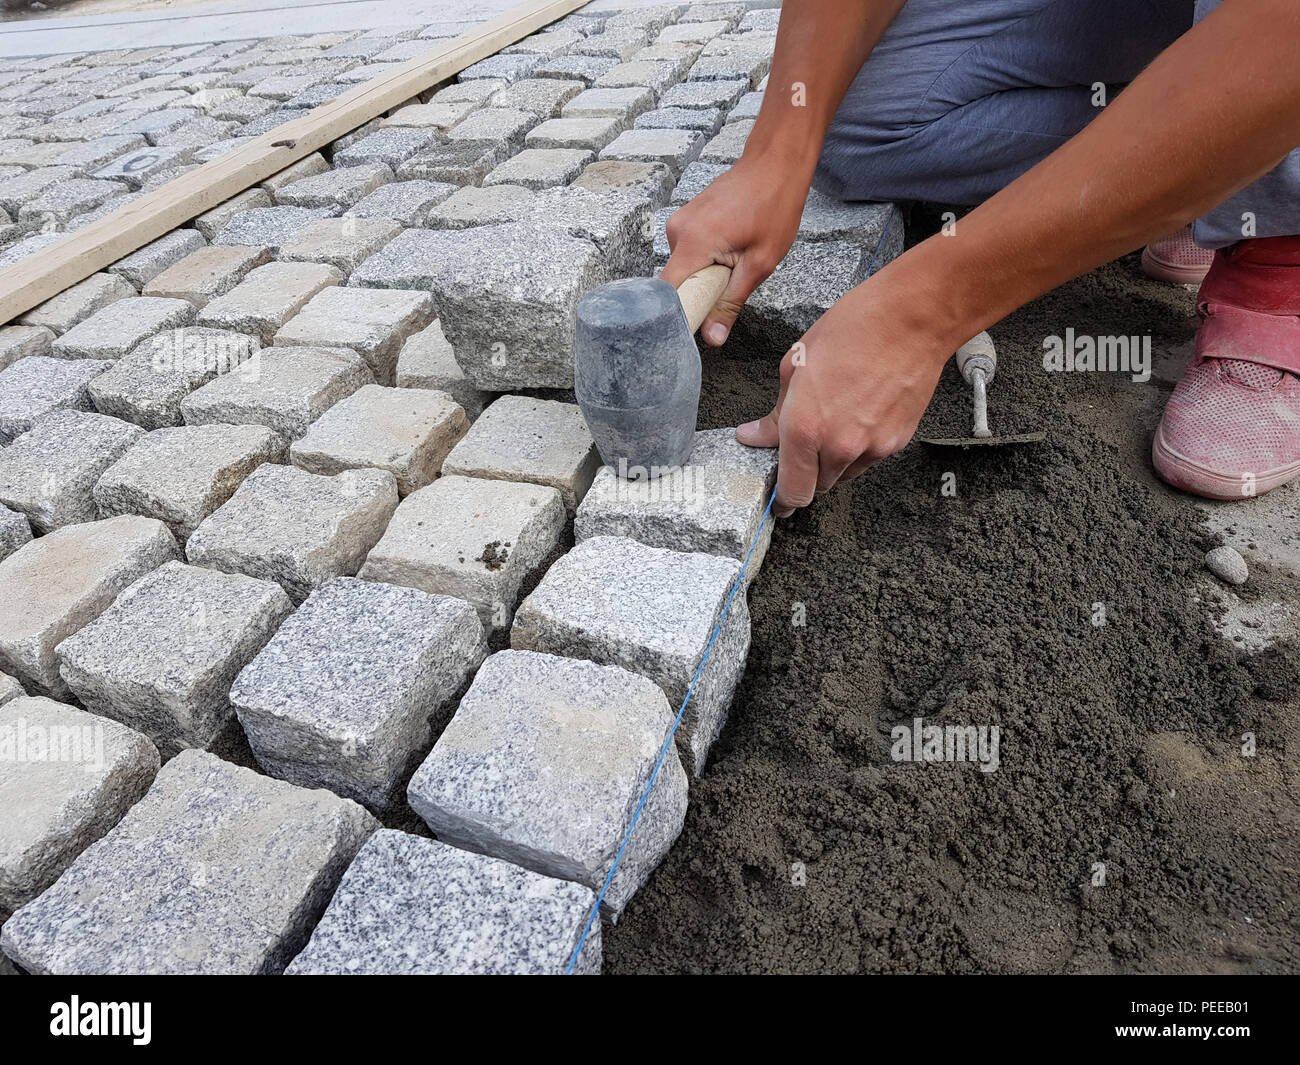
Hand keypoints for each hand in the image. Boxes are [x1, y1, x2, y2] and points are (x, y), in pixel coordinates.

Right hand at [660, 155, 809, 346]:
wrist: (775, 163)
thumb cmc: (774, 206)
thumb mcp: (759, 263)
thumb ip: (731, 302)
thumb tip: (713, 337)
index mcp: (692, 242)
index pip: (668, 293)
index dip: (680, 314)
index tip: (697, 325)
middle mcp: (677, 230)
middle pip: (677, 282)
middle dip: (702, 292)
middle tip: (733, 281)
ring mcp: (680, 222)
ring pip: (686, 268)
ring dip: (707, 274)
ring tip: (737, 257)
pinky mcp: (687, 218)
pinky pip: (690, 252)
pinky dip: (708, 259)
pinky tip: (732, 246)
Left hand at [736, 272, 953, 516]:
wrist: (913, 320)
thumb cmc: (855, 328)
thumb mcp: (796, 364)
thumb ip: (775, 413)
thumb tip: (755, 436)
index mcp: (805, 428)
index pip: (793, 492)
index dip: (784, 501)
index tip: (779, 500)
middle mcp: (839, 447)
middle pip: (818, 488)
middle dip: (807, 473)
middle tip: (804, 444)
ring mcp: (872, 448)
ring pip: (844, 475)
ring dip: (833, 461)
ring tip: (835, 418)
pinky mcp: (897, 443)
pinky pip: (869, 459)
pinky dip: (860, 447)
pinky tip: (859, 413)